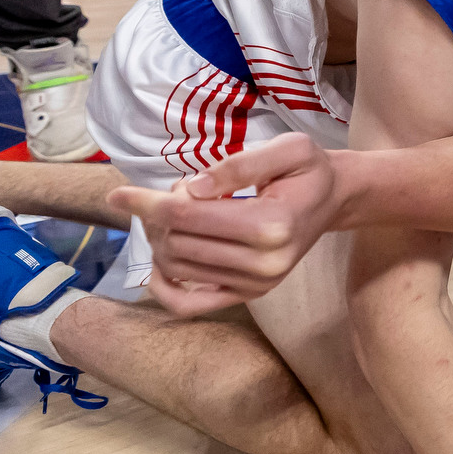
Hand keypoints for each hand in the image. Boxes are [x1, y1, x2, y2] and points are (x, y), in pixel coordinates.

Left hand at [107, 131, 340, 315]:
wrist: (334, 199)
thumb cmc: (308, 169)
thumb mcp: (287, 148)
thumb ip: (237, 165)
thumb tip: (189, 189)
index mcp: (273, 225)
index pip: (188, 217)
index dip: (147, 203)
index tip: (118, 193)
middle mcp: (264, 263)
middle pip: (177, 243)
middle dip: (158, 216)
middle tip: (174, 191)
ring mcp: (257, 284)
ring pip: (177, 268)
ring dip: (160, 240)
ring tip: (179, 214)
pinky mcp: (249, 295)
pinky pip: (190, 305)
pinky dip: (163, 289)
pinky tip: (158, 265)